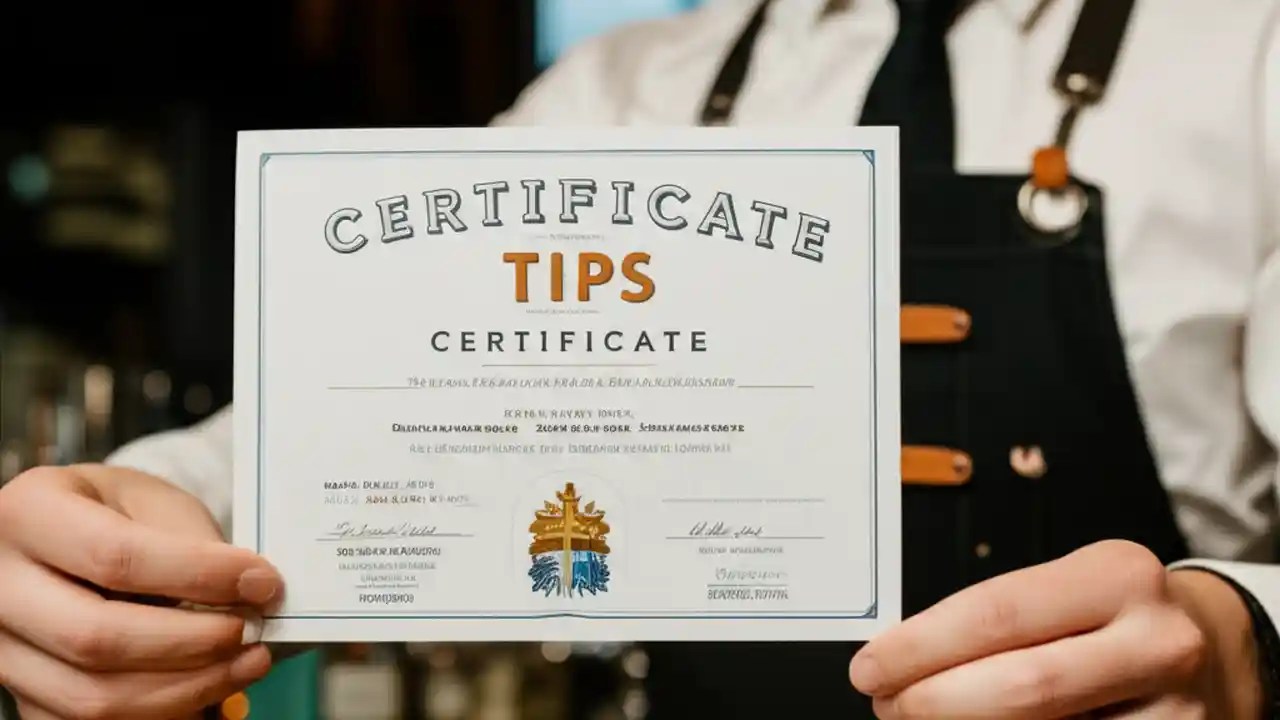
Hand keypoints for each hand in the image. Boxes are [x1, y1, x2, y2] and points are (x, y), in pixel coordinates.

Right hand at [0, 464, 283, 719]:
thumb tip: (246, 596)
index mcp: (28, 514)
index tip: (262, 582)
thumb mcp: (151, 500)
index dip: (199, 575)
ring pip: (93, 698)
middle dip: (193, 642)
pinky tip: (208, 688)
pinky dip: (162, 712)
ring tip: (246, 661)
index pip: (116, 557)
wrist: (72, 537)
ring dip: (186, 688)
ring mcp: (1, 650)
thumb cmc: (115, 513)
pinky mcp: (22, 696)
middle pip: (96, 638)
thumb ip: (190, 543)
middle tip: (252, 631)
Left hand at [849, 540, 1262, 718]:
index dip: (920, 647)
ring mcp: (1175, 711)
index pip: (996, 615)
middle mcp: (1155, 640)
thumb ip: (997, 621)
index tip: (870, 666)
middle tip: (887, 704)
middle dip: (934, 702)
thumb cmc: (1116, 616)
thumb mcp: (1067, 590)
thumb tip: (901, 658)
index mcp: (1115, 575)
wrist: (1216, 649)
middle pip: (1020, 687)